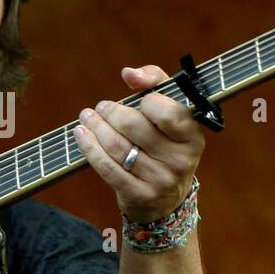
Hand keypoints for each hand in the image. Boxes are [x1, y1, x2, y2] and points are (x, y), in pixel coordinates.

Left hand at [73, 64, 205, 223]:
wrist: (167, 200)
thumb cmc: (166, 143)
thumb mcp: (171, 112)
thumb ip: (155, 83)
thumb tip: (128, 73)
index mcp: (193, 136)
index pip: (167, 112)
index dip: (146, 102)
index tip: (136, 101)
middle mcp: (181, 160)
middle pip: (134, 126)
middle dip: (111, 112)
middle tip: (101, 107)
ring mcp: (161, 180)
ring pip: (117, 146)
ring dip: (96, 127)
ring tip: (87, 117)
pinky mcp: (140, 195)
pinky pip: (107, 167)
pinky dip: (90, 148)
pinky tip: (81, 135)